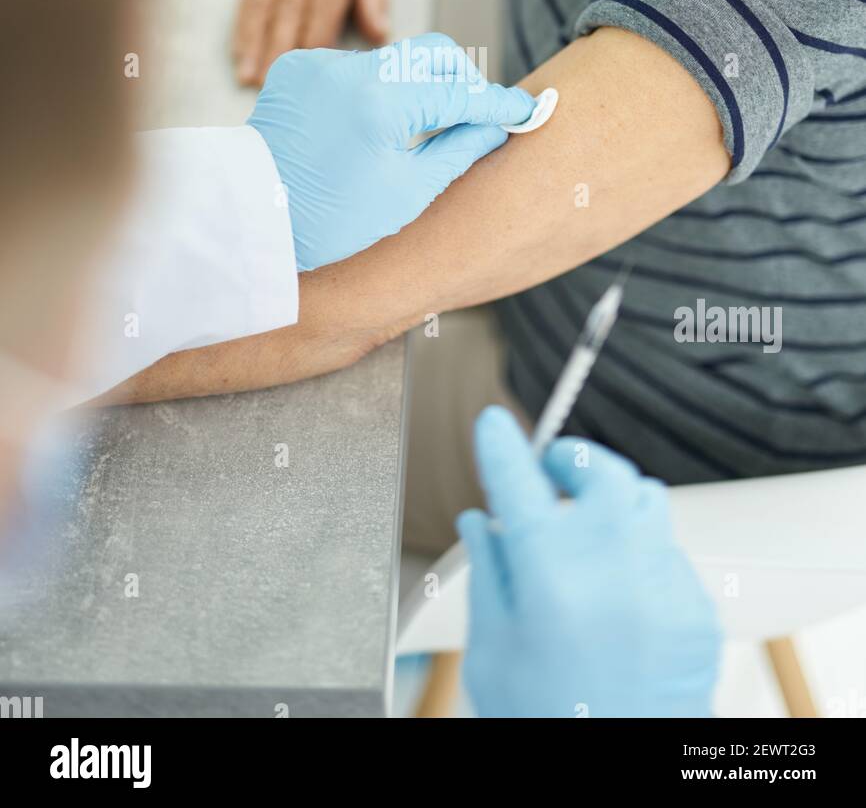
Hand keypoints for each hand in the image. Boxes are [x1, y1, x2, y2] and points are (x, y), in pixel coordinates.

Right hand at [233, 0, 387, 85]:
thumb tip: (379, 36)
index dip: (316, 35)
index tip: (310, 70)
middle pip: (290, 5)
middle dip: (279, 48)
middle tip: (273, 85)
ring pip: (263, 2)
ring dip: (254, 42)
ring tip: (249, 76)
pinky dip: (242, 27)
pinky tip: (239, 53)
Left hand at [247, 34, 535, 272]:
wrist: (249, 218)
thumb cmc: (328, 220)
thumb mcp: (406, 193)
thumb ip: (459, 149)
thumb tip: (495, 126)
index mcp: (380, 103)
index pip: (459, 92)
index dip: (496, 103)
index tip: (523, 109)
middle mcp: (349, 68)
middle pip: (431, 52)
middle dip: (461, 79)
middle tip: (476, 113)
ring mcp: (320, 62)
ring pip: (393, 60)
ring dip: (415, 86)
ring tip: (420, 128)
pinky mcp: (297, 66)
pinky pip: (353, 67)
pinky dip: (373, 89)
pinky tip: (369, 124)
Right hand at [457, 407, 720, 718]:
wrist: (614, 782)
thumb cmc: (543, 721)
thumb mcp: (493, 649)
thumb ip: (489, 572)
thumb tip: (482, 517)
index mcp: (548, 575)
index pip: (517, 479)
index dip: (501, 443)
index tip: (494, 422)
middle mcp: (612, 567)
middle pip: (600, 470)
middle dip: (573, 458)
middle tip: (553, 468)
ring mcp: (662, 586)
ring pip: (645, 501)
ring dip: (613, 500)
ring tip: (589, 527)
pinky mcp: (697, 611)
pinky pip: (670, 552)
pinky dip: (643, 553)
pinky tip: (620, 587)